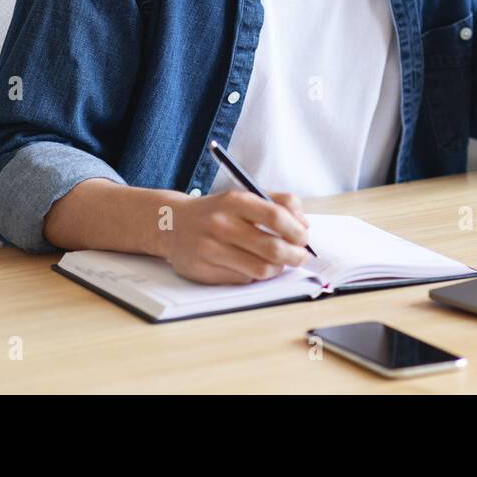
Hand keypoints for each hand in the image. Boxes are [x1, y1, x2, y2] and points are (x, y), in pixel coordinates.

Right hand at [164, 190, 311, 284]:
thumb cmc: (217, 211)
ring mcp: (210, 249)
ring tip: (276, 262)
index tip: (304, 238)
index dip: (296, 231)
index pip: (276, 216)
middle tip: (299, 256)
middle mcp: (221, 224)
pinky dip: (253, 275)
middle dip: (294, 256)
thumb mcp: (244, 196)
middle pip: (272, 248)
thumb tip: (305, 225)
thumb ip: (279, 202)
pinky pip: (243, 280)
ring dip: (276, 269)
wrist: (172, 224)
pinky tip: (248, 265)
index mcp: (235, 201)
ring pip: (261, 270)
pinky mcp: (203, 271)